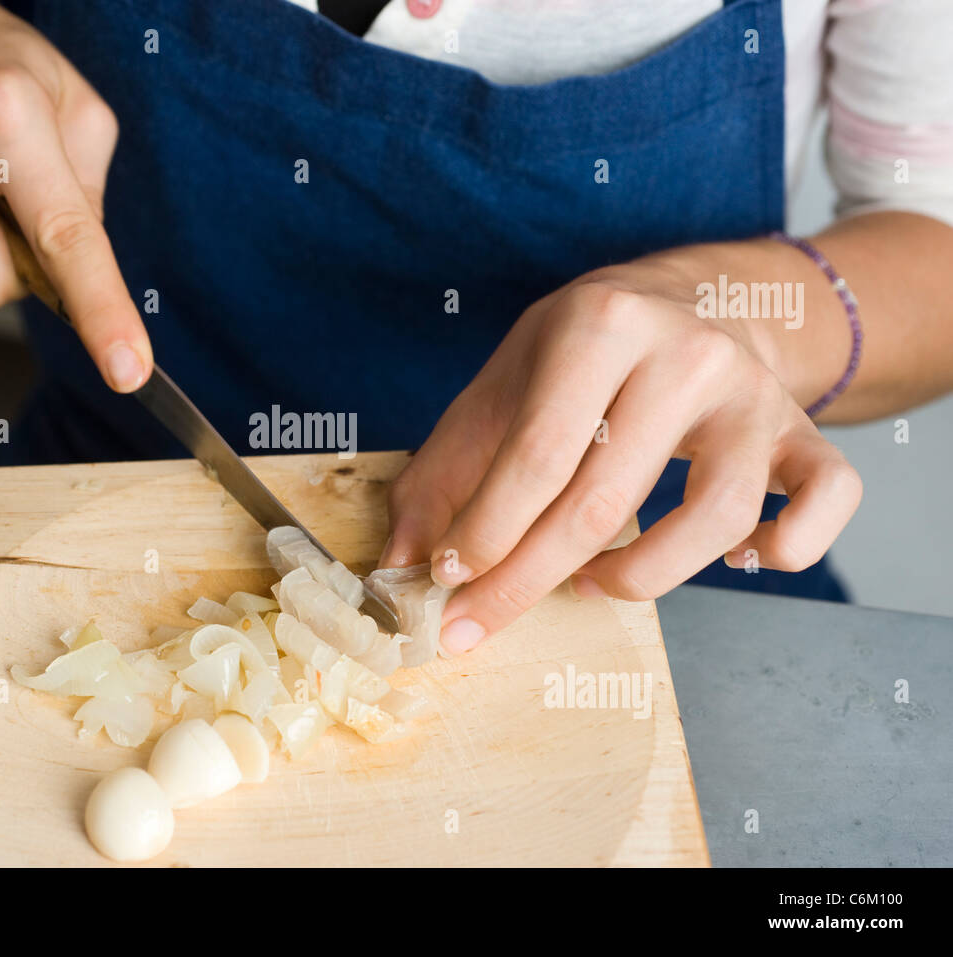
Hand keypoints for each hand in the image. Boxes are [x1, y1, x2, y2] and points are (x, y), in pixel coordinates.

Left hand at [381, 254, 862, 652]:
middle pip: (605, 499)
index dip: (485, 534)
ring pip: (717, 514)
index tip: (446, 583)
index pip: (536, 456)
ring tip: (592, 584)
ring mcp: (754, 393)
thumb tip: (404, 561)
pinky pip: (828, 499)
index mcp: (600, 324)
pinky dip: (790, 547)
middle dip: (527, 579)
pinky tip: (737, 563)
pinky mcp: (801, 430)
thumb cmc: (578, 357)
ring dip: (642, 577)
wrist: (684, 300)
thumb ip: (445, 472)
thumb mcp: (499, 388)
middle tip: (481, 621)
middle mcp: (686, 352)